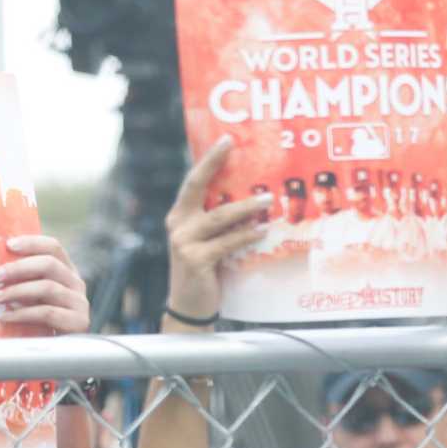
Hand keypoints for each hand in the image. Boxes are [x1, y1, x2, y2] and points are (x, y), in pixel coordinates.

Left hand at [0, 236, 89, 334]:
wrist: (62, 353)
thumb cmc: (41, 321)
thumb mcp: (32, 296)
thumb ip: (22, 281)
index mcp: (66, 271)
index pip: (53, 247)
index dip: (31, 242)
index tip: (8, 245)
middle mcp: (76, 283)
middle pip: (50, 264)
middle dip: (18, 268)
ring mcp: (80, 302)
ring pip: (48, 287)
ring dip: (17, 291)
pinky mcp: (79, 322)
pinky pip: (47, 312)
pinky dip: (23, 314)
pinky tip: (6, 317)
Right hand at [162, 137, 271, 326]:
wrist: (190, 307)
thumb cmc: (206, 273)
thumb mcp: (209, 243)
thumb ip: (221, 224)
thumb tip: (254, 203)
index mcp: (180, 216)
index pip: (193, 181)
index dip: (209, 159)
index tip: (226, 140)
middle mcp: (178, 224)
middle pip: (198, 187)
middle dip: (216, 163)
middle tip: (236, 146)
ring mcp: (184, 242)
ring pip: (219, 217)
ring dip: (246, 207)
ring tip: (268, 200)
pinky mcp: (195, 260)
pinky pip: (227, 243)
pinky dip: (246, 236)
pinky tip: (263, 231)